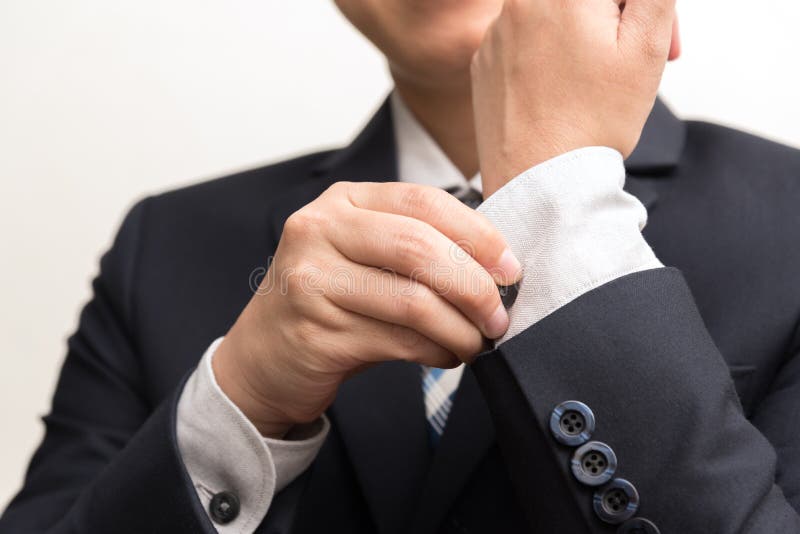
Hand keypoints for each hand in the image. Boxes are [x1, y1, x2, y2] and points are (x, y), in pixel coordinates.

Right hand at [213, 182, 521, 437]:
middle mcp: (321, 230)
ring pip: (414, 301)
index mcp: (344, 201)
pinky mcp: (316, 330)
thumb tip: (498, 266)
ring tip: (476, 343)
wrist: (264, 357)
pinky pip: (399, 340)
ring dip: (460, 328)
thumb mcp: (365, 256)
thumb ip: (418, 248)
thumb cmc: (331, 302)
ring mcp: (312, 279)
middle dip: (475, 286)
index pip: (424, 202)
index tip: (511, 268)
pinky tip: (446, 356)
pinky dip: (437, 351)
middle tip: (499, 316)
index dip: (478, 234)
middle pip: (420, 248)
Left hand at [472, 0, 677, 195]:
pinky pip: (524, 45)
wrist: (539, 182)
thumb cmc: (592, 124)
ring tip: (594, 86)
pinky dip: (547, 61)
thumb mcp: (645, 47)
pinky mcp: (482, 64)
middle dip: (616, 21)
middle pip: (583, 0)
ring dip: (583, 39)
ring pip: (554, 19)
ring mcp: (495, 34)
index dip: (640, 9)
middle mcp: (520, 3)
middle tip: (630, 61)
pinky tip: (562, 96)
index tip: (658, 39)